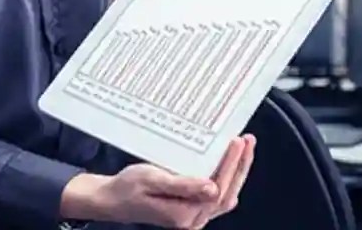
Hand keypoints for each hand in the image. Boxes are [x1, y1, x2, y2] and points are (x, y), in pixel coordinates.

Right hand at [60, 147, 244, 229]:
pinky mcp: (192, 209)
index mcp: (185, 214)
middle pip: (227, 193)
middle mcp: (193, 219)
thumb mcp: (152, 180)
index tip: (236, 143)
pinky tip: (229, 163)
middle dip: (240, 165)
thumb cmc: (128, 188)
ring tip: (244, 148)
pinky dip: (227, 177)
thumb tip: (212, 187)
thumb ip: (182, 185)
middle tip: (247, 141)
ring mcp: (194, 216)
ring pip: (225, 195)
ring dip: (237, 171)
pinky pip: (216, 195)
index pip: (217, 189)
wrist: (113, 200)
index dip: (230, 165)